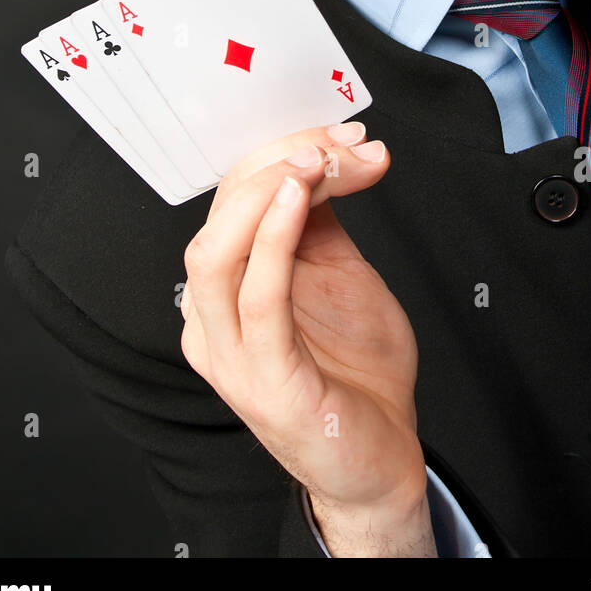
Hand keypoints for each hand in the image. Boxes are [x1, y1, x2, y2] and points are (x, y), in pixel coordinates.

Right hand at [179, 121, 426, 525]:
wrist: (378, 458)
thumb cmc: (355, 371)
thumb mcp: (338, 272)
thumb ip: (319, 219)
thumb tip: (321, 152)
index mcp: (224, 293)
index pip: (229, 204)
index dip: (278, 154)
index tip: (339, 133)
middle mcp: (213, 322)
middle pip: (219, 220)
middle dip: (274, 164)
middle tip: (336, 142)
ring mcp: (232, 354)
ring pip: (216, 256)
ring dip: (264, 196)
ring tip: (312, 162)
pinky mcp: (264, 380)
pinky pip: (257, 300)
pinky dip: (273, 240)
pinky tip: (299, 200)